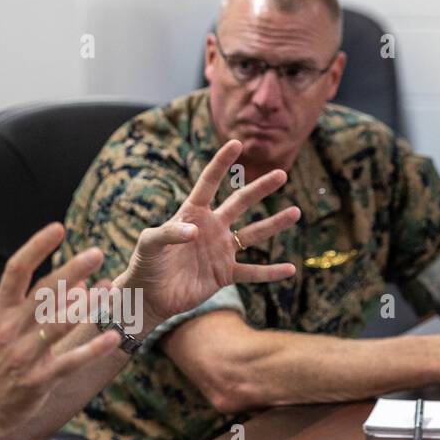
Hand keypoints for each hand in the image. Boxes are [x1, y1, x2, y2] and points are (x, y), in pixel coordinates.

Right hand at [0, 223, 121, 432]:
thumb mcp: (0, 326)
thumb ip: (34, 304)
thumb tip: (77, 282)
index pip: (16, 270)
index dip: (37, 247)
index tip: (58, 229)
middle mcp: (10, 329)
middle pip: (44, 292)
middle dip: (72, 270)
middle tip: (97, 253)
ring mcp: (24, 355)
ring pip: (60, 323)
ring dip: (88, 305)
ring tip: (110, 287)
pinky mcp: (39, 380)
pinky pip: (71, 361)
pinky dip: (93, 349)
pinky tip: (114, 337)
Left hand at [117, 139, 299, 327]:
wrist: (148, 296)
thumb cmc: (144, 265)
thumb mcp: (149, 244)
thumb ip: (168, 233)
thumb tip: (195, 231)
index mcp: (191, 214)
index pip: (209, 183)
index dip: (221, 164)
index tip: (236, 144)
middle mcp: (211, 228)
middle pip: (240, 203)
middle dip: (260, 188)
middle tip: (282, 174)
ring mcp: (220, 251)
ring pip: (253, 234)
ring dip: (274, 224)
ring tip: (295, 212)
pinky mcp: (224, 274)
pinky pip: (252, 272)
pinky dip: (270, 272)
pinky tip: (290, 269)